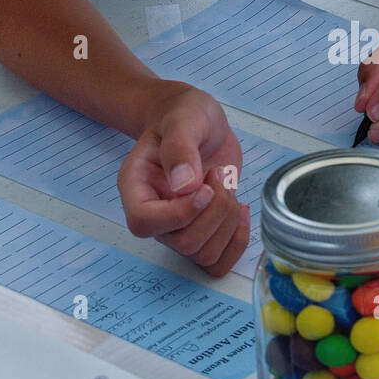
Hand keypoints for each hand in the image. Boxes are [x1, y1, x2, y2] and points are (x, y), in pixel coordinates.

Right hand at [118, 82, 248, 275]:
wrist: (196, 121)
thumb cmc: (184, 116)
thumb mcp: (184, 119)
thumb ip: (180, 147)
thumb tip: (184, 186)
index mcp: (136, 186)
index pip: (143, 222)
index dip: (179, 213)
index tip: (205, 187)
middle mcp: (154, 213)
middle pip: (182, 243)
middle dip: (214, 211)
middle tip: (219, 176)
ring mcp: (178, 227)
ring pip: (203, 254)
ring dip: (228, 221)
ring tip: (227, 186)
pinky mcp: (203, 231)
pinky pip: (218, 262)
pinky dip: (237, 242)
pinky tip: (242, 210)